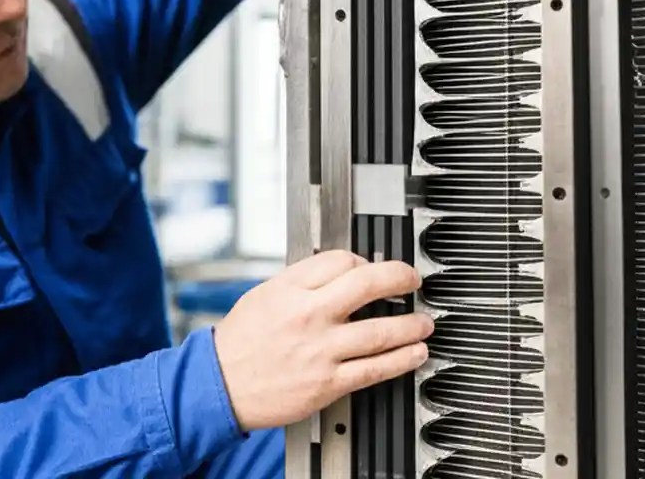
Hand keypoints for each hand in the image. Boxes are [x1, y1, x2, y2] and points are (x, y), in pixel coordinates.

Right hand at [212, 250, 431, 430]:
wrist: (220, 384)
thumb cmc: (240, 342)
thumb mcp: (265, 294)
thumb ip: (302, 281)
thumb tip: (339, 270)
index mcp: (292, 290)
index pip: (342, 261)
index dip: (364, 261)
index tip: (373, 269)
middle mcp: (310, 316)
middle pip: (368, 285)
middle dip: (400, 278)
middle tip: (413, 280)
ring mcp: (321, 350)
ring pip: (380, 331)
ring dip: (411, 324)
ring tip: (425, 322)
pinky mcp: (327, 382)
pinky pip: (374, 368)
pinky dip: (402, 359)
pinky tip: (415, 353)